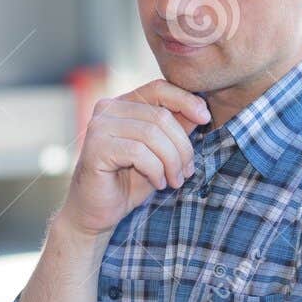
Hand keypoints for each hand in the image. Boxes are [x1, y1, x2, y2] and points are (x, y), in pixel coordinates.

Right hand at [59, 80, 210, 238]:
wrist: (96, 212)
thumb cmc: (128, 182)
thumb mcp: (161, 152)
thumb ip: (175, 129)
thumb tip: (200, 111)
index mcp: (122, 103)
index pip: (158, 88)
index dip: (185, 100)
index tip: (206, 119)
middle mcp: (107, 108)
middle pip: (160, 115)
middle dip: (182, 146)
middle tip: (187, 172)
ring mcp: (98, 127)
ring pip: (152, 134)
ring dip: (171, 161)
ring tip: (174, 181)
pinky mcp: (96, 148)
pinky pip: (138, 152)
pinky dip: (155, 170)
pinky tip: (158, 182)